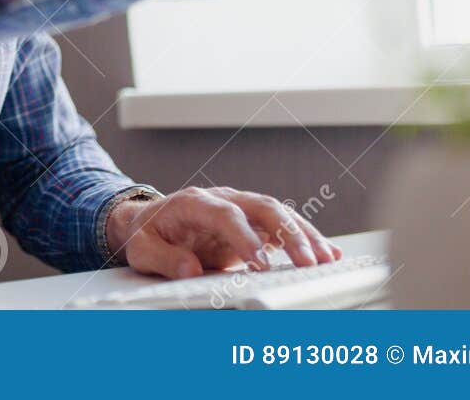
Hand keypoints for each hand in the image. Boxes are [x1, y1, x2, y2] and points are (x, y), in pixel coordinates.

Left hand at [104, 186, 341, 278]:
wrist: (149, 222)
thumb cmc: (147, 234)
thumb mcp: (142, 249)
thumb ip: (162, 259)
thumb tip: (190, 270)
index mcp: (193, 202)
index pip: (225, 213)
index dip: (244, 236)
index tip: (260, 263)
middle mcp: (222, 199)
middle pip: (261, 207)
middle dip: (287, 233)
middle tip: (307, 263)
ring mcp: (240, 207)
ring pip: (279, 213)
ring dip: (304, 235)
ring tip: (326, 260)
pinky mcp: (252, 222)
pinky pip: (283, 226)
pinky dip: (306, 238)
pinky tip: (328, 254)